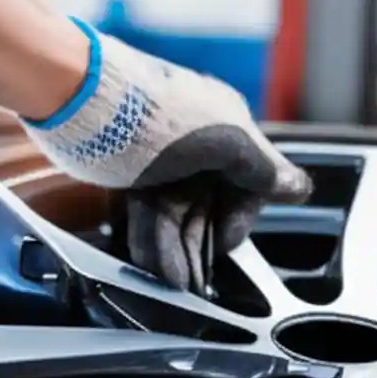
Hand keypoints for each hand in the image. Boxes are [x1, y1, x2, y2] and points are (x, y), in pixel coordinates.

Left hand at [24, 19, 312, 293]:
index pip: (251, 182)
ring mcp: (164, 154)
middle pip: (210, 203)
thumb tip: (299, 187)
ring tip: (173, 283)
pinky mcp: (129, 167)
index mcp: (228, 124)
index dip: (240, 217)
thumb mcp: (221, 143)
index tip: (225, 245)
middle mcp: (200, 139)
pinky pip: (149, 210)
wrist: (77, 94)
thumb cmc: (152, 114)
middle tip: (195, 282)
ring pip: (179, 212)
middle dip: (202, 244)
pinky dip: (152, 239)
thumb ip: (261, 169)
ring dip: (177, 249)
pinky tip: (153, 264)